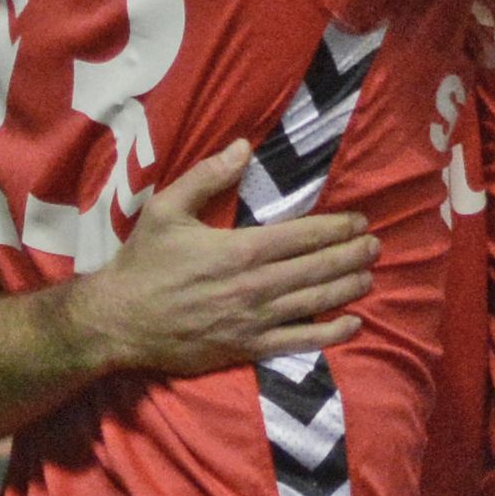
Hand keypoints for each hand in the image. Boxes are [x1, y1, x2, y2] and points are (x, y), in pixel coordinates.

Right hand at [63, 146, 376, 376]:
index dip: (336, 228)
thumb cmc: (142, 263)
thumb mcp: (166, 209)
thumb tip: (243, 147)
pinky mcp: (248, 348)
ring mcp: (255, 320)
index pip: (303, 236)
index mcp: (240, 249)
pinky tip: (352, 324)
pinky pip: (298, 342)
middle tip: (376, 245)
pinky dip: (329, 334)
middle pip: (317, 268)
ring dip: (347, 287)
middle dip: (351, 255)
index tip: (359, 221)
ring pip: (314, 302)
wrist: (119, 321)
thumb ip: (207, 177)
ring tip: (370, 274)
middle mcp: (256, 286)